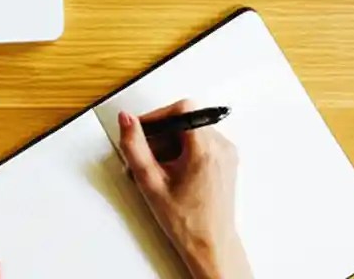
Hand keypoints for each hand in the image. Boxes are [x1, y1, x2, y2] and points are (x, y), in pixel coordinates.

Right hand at [118, 100, 251, 278]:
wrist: (210, 245)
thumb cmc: (187, 222)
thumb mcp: (150, 182)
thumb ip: (134, 146)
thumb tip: (127, 121)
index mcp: (205, 149)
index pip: (181, 109)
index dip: (157, 116)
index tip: (143, 130)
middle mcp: (221, 147)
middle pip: (184, 122)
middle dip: (159, 137)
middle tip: (144, 158)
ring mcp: (226, 154)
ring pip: (191, 133)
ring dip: (169, 145)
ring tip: (156, 171)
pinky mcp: (226, 162)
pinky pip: (201, 144)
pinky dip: (183, 152)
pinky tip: (171, 173)